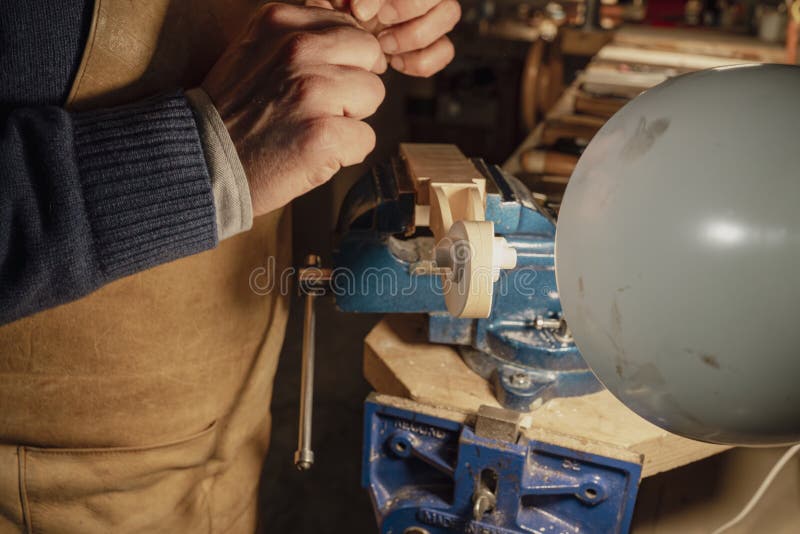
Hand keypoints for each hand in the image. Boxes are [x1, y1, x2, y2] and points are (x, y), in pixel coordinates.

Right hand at [202, 3, 386, 215]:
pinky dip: (346, 154)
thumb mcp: (256, 51)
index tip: (316, 82)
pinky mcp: (323, 135)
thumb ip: (300, 36)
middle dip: (354, 83)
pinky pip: (366, 138)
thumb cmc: (233, 113)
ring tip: (311, 129)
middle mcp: (298, 49)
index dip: (343, 61)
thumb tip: (354, 35)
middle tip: (318, 108)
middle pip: (369, 54)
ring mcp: (311, 91)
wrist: (200, 161)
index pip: (350, 28)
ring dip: (350, 118)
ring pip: (373, 94)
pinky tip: (311, 154)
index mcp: (281, 22)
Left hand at [310, 0, 460, 76]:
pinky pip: (445, 50)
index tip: (359, 11)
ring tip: (384, 44)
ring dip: (415, 34)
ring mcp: (432, 13)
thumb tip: (357, 7)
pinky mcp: (435, 43)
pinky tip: (396, 61)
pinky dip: (422, 60)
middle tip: (379, 22)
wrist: (344, 33)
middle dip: (407, 7)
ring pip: (449, 15)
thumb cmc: (338, 5)